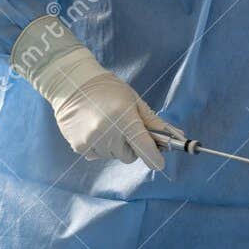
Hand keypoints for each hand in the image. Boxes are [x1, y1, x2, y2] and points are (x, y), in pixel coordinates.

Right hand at [11, 16, 174, 167]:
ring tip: (107, 125)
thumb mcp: (134, 101)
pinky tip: (95, 130)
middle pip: (129, 155)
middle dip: (132, 146)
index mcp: (124, 118)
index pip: (143, 145)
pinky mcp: (79, 146)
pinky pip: (98, 155)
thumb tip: (176, 136)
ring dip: (115, 146)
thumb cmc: (109, 90)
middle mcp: (107, 132)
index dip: (153, 157)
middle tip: (125, 129)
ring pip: (113, 156)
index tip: (159, 163)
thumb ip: (153, 122)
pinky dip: (100, 147)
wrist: (73, 85)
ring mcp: (91, 140)